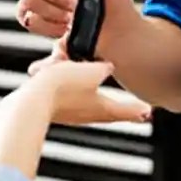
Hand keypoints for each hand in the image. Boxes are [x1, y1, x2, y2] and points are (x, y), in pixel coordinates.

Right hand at [23, 59, 151, 126]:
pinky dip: (72, 89)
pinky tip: (67, 81)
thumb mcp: (91, 71)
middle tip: (134, 110)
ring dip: (93, 95)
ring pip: (87, 103)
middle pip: (109, 111)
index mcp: (102, 108)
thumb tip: (109, 66)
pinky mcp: (54, 108)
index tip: (148, 113)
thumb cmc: (62, 88)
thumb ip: (103, 67)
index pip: (126, 110)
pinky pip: (68, 97)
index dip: (137, 111)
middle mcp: (88, 114)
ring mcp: (70, 113)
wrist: (31, 103)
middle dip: (121, 108)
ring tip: (97, 91)